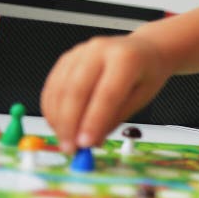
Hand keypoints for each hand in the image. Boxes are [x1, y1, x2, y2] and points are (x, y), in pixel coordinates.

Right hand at [40, 34, 171, 152]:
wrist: (143, 49)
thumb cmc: (146, 73)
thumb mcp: (142, 97)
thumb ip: (116, 118)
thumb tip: (91, 142)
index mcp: (126, 58)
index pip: (107, 93)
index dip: (94, 121)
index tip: (85, 144)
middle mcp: (100, 50)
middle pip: (77, 90)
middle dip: (70, 124)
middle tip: (71, 148)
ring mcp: (81, 52)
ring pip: (60, 89)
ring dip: (58, 120)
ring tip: (66, 141)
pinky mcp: (67, 58)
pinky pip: (53, 86)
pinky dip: (52, 109)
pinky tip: (58, 125)